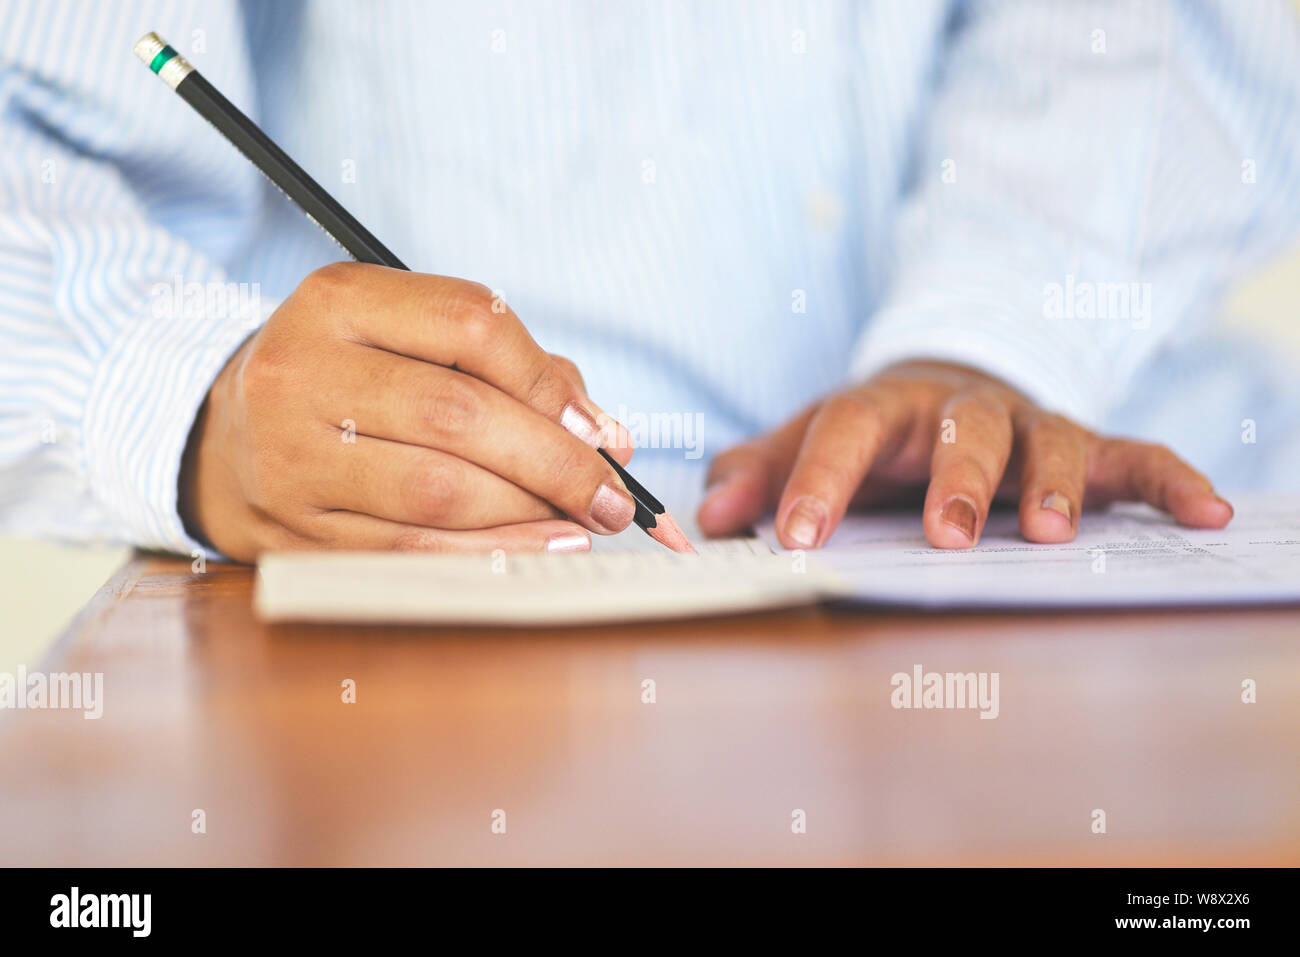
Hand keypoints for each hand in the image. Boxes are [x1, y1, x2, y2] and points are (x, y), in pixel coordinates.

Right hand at [179, 262, 635, 560]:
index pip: (469, 323)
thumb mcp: (410, 337)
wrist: (226, 437)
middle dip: (556, 462)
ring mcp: (289, 456)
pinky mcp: (292, 530)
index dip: (548, 381)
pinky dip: (490, 553)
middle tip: (614, 496)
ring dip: (531, 512)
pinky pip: (410, 551)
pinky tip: (542, 547)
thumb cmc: (351, 380)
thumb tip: (606, 437)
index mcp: (338, 300)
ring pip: (437, 491)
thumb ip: (513, 368)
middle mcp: (302, 370)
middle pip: (457, 415)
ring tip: (586, 522)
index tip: (600, 430)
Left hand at [697, 360, 1232, 548]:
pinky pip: (1138, 455)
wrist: (946, 385)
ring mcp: (1029, 424)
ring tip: (1053, 535)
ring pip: (1051, 440)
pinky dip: (1173, 480)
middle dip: (955, 479)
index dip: (819, 478)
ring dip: (1056, 484)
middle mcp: (962, 409)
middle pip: (962, 428)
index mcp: (885, 408)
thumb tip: (709, 513)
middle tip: (944, 536)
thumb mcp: (808, 442)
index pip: (847, 429)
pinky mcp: (1088, 445)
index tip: (794, 534)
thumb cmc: (872, 433)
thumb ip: (759, 471)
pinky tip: (1209, 512)